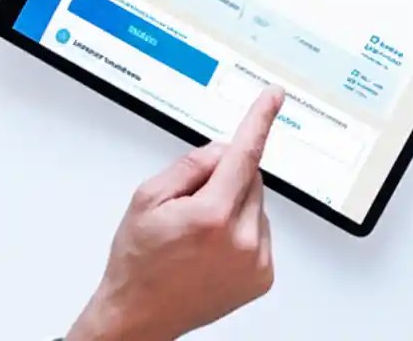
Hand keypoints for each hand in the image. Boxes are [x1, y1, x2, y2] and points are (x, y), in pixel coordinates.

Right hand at [66, 86, 285, 340]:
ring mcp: (256, 259)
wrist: (139, 315)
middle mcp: (241, 238)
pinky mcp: (264, 275)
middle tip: (192, 207)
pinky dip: (242, 232)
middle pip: (250, 178)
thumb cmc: (139, 261)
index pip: (244, 154)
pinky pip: (261, 232)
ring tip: (200, 237)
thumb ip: (191, 165)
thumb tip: (225, 149)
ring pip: (257, 205)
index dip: (260, 120)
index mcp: (211, 215)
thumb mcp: (148, 199)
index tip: (274, 97)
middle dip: (226, 180)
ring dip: (234, 208)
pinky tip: (214, 251)